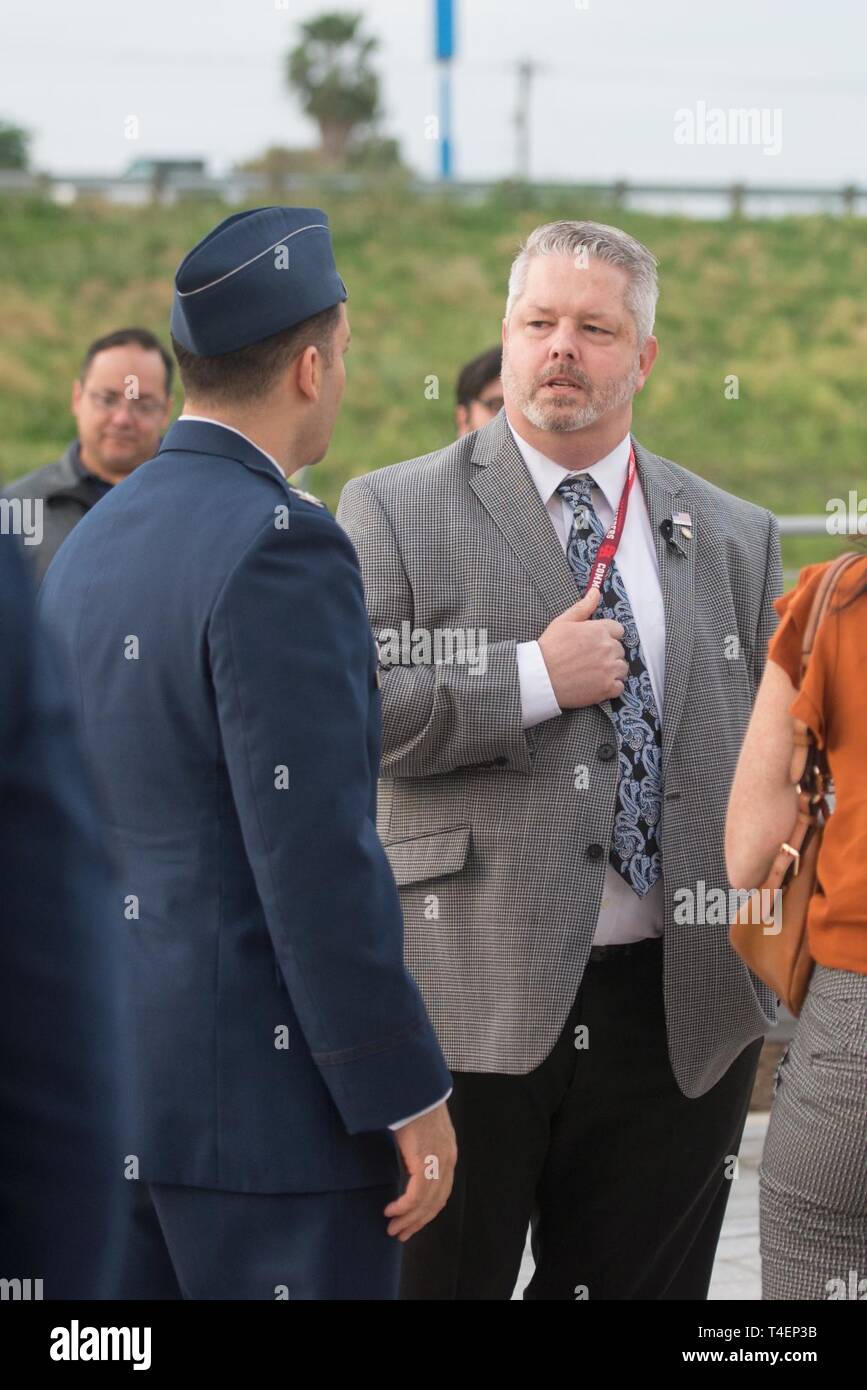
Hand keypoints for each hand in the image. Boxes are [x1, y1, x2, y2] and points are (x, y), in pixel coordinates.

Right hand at [384, 1101, 456, 1240]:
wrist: (414, 1086)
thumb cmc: (412, 1103)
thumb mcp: (420, 1129)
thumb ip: (418, 1146)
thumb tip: (406, 1158)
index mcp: (448, 1153)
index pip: (442, 1192)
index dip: (427, 1211)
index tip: (412, 1222)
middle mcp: (447, 1160)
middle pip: (435, 1203)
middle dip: (418, 1222)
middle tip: (401, 1233)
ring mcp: (438, 1162)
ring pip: (426, 1204)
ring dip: (408, 1220)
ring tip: (393, 1228)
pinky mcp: (425, 1161)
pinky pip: (416, 1196)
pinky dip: (403, 1208)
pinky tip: (391, 1211)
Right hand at [537, 587, 627, 708]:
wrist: (540, 677)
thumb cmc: (549, 649)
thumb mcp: (562, 622)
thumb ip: (583, 607)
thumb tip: (595, 592)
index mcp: (599, 630)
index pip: (618, 630)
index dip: (607, 636)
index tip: (595, 643)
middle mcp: (608, 648)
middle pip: (620, 650)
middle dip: (608, 653)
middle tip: (590, 659)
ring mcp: (609, 669)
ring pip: (622, 668)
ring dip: (612, 670)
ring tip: (593, 673)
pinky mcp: (607, 688)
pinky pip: (619, 687)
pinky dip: (610, 687)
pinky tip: (596, 684)